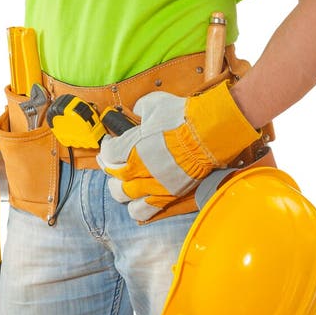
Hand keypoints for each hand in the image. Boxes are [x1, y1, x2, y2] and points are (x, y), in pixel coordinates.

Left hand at [97, 83, 260, 221]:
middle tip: (112, 162)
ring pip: (123, 195)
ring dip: (120, 188)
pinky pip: (143, 212)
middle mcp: (138, 169)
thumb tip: (136, 112)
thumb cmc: (181, 117)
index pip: (108, 153)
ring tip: (123, 182)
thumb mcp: (153, 103)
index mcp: (131, 146)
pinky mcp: (166, 195)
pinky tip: (137, 200)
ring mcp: (152, 185)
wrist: (208, 133)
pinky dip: (136, 208)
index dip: (106, 147)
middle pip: (113, 175)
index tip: (110, 143)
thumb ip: (139, 109)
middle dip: (110, 167)